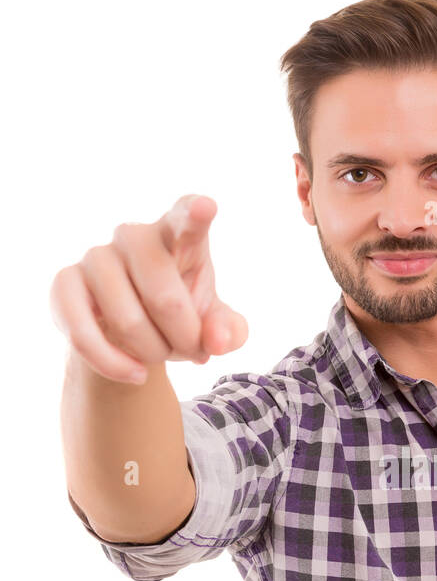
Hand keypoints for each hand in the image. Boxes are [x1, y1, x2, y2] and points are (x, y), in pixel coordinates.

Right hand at [49, 193, 247, 383]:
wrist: (128, 332)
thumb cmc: (178, 314)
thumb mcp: (212, 324)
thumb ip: (228, 330)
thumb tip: (217, 340)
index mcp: (177, 234)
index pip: (186, 217)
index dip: (195, 214)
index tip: (207, 207)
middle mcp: (133, 236)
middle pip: (165, 298)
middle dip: (185, 338)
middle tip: (193, 350)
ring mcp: (95, 257)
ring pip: (127, 323)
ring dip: (154, 353)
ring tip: (161, 352)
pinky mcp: (64, 284)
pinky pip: (85, 337)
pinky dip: (115, 366)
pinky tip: (136, 373)